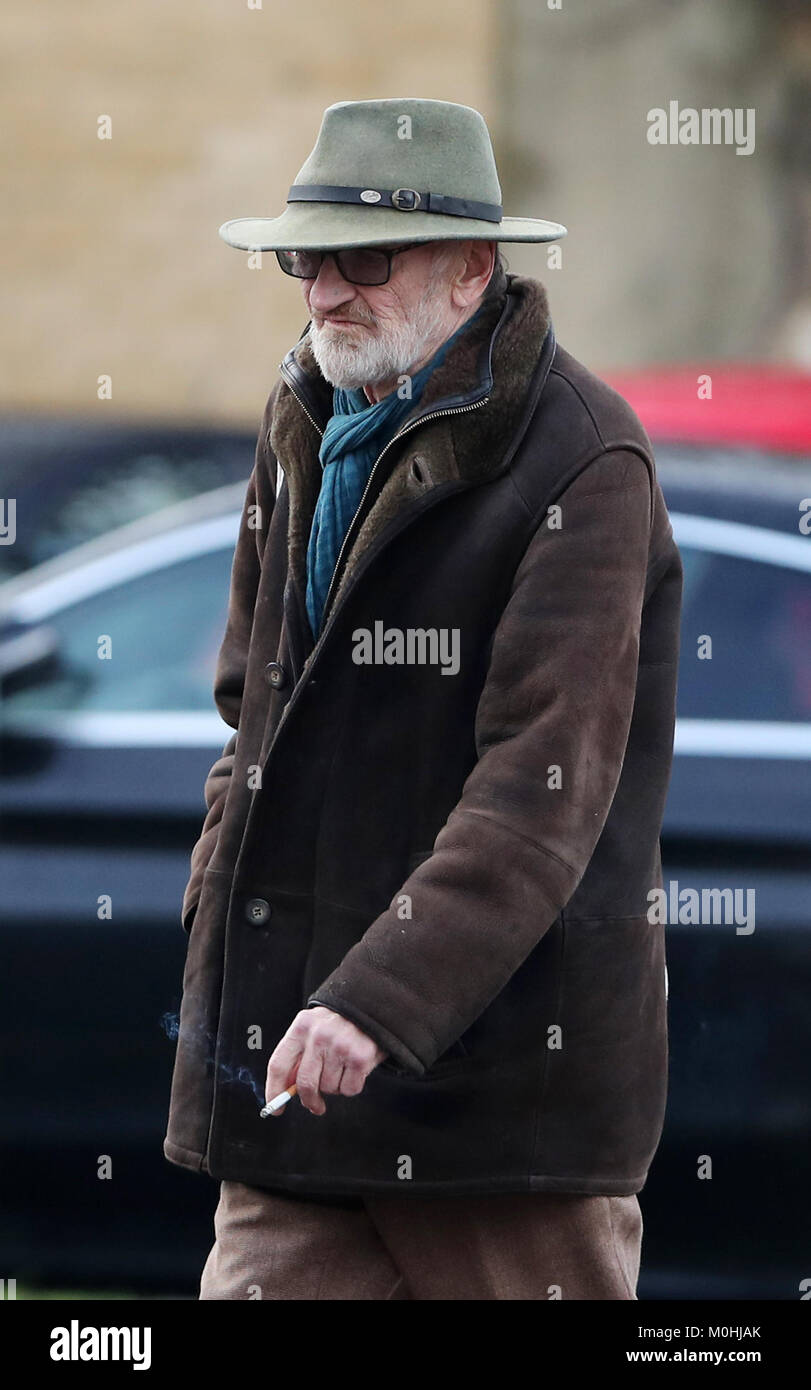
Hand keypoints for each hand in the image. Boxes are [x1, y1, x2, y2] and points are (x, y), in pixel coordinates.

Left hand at [265, 1006, 387, 1116]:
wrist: (373, 1006)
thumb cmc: (340, 1023)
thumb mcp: (314, 1028)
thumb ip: (300, 1054)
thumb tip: (287, 1089)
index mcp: (301, 1026)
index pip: (279, 1064)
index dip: (274, 1090)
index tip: (276, 1108)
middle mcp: (319, 1035)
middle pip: (305, 1083)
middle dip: (309, 1100)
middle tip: (315, 1105)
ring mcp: (340, 1046)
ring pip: (329, 1088)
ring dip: (335, 1086)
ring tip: (343, 1067)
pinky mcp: (360, 1057)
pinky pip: (350, 1089)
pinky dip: (352, 1086)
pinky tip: (355, 1069)